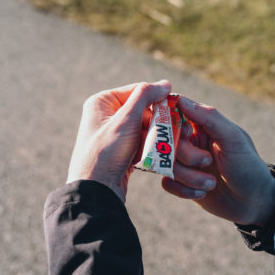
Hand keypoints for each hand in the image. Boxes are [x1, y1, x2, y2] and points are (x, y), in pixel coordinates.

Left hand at [67, 80, 171, 201]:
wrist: (96, 191)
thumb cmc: (106, 153)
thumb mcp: (126, 120)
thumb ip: (145, 96)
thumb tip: (165, 83)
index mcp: (102, 102)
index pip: (138, 91)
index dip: (157, 99)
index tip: (176, 109)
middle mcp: (105, 115)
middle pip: (144, 111)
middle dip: (159, 122)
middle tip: (178, 131)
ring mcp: (113, 134)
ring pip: (145, 128)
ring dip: (157, 137)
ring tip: (170, 145)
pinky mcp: (120, 151)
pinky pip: (142, 143)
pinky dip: (151, 148)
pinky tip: (158, 156)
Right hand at [162, 96, 274, 224]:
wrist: (254, 202)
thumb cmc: (248, 166)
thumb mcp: (233, 139)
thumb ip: (210, 118)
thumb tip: (181, 100)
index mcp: (203, 125)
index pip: (174, 113)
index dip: (171, 123)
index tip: (187, 134)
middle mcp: (191, 142)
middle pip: (166, 141)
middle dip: (186, 156)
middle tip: (208, 161)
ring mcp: (185, 163)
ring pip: (166, 164)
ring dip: (189, 177)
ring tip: (211, 183)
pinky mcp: (182, 183)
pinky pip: (167, 184)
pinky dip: (183, 190)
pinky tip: (202, 193)